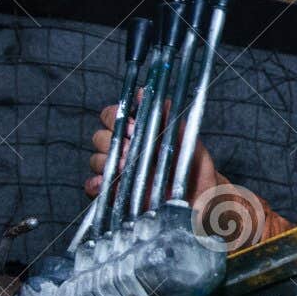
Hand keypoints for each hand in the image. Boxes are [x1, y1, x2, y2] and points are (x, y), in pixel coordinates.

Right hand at [84, 103, 221, 200]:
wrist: (202, 198)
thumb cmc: (195, 167)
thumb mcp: (189, 140)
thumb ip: (171, 118)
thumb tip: (153, 96)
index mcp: (138, 132)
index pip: (113, 117)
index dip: (116, 117)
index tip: (134, 126)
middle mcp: (125, 150)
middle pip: (100, 137)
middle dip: (112, 140)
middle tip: (131, 148)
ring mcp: (119, 172)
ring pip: (96, 160)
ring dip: (107, 161)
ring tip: (127, 167)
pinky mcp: (116, 195)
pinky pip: (95, 187)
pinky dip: (96, 184)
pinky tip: (108, 183)